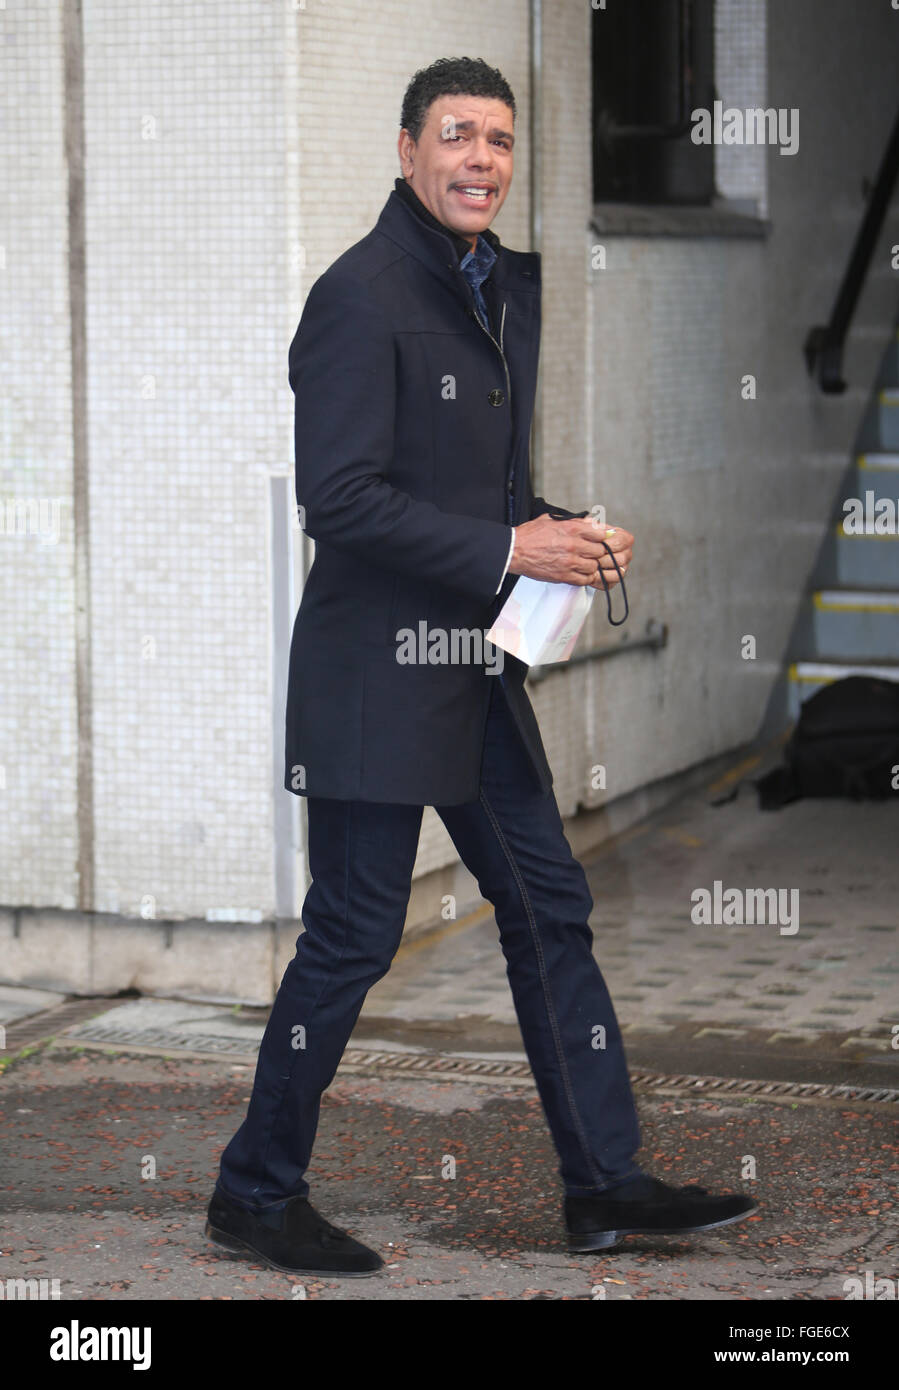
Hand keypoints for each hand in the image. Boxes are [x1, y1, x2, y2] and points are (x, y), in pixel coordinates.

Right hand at [509, 513, 633, 586]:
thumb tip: (590, 523)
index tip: (600, 540)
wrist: (514, 551)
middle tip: (593, 553)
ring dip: (592, 565)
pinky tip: (581, 573)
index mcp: (572, 528)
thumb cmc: (531, 535)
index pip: (601, 533)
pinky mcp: (564, 576)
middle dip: (598, 552)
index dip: (602, 538)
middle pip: (601, 551)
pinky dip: (586, 577)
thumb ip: (573, 522)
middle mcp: (574, 545)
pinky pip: (585, 579)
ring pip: (595, 566)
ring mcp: (570, 562)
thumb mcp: (553, 520)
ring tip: (585, 563)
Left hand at [587, 521, 632, 589]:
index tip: (600, 545)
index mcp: (622, 538)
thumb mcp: (584, 527)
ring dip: (603, 570)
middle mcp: (625, 553)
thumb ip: (590, 525)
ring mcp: (621, 567)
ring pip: (618, 572)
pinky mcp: (613, 579)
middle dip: (605, 558)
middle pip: (622, 558)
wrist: (576, 553)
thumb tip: (593, 524)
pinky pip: (611, 583)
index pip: (624, 540)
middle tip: (592, 558)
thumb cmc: (582, 538)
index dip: (612, 544)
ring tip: (590, 566)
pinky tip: (590, 576)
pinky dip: (600, 580)